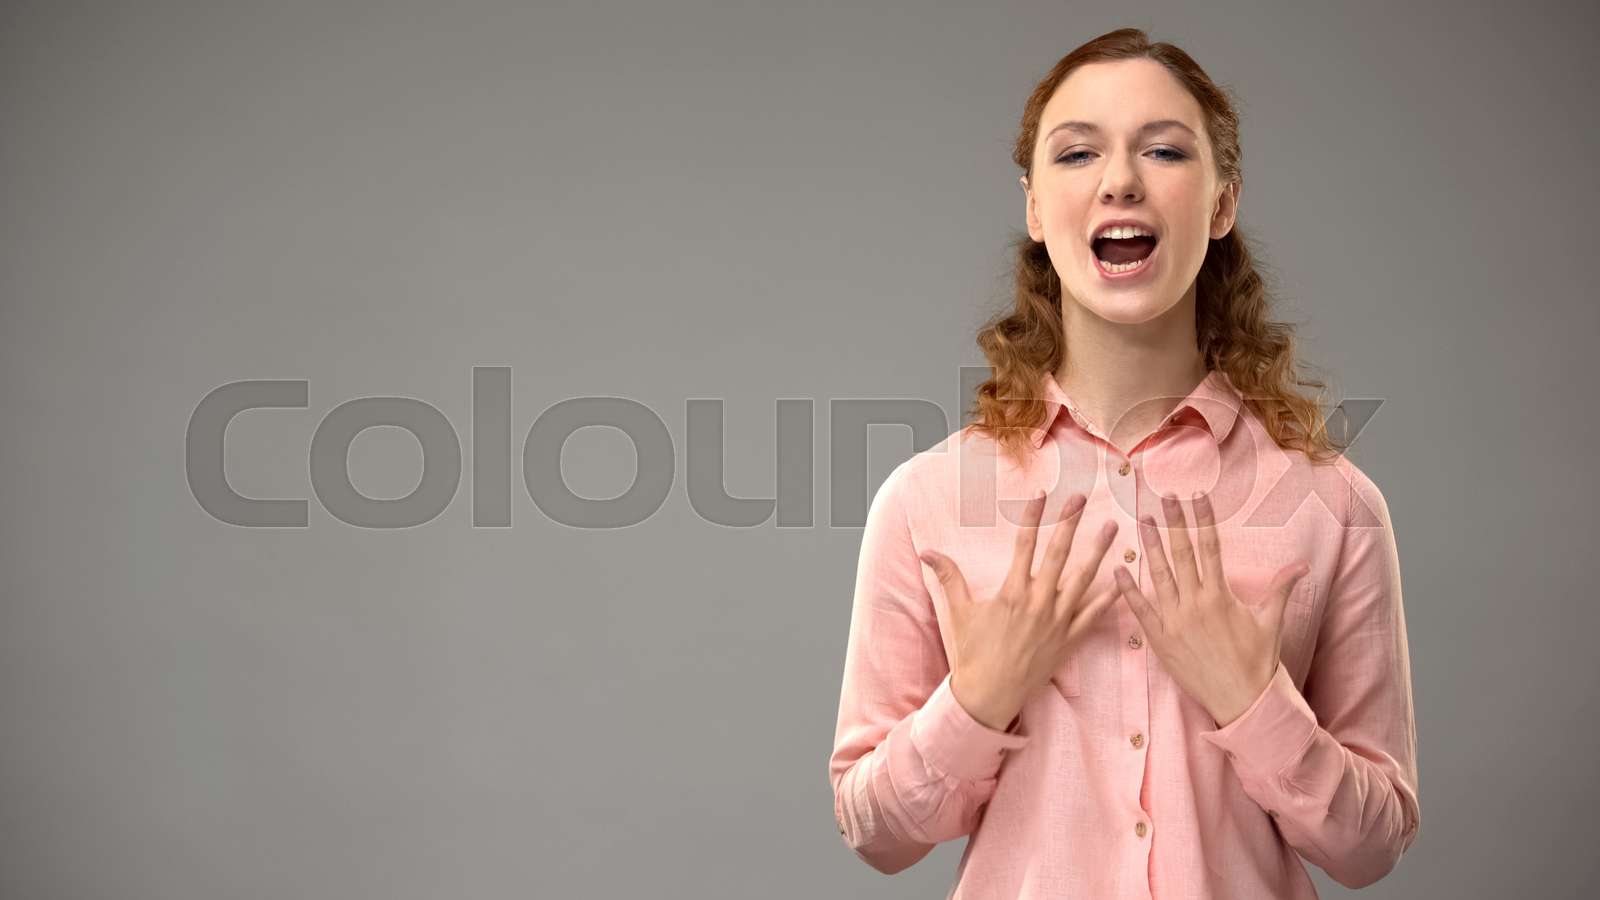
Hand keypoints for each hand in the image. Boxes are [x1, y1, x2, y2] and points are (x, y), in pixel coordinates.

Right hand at [919, 490, 1121, 730]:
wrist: (990, 694)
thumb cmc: (974, 653)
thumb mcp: (959, 612)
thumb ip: (948, 577)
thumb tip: (927, 552)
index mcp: (1011, 593)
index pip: (1024, 545)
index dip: (1032, 517)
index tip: (1041, 494)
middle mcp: (1037, 603)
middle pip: (1057, 554)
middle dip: (1069, 523)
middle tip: (1080, 498)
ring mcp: (1057, 621)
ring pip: (1083, 579)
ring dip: (1097, 551)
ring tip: (1112, 528)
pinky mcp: (1069, 639)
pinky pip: (1095, 615)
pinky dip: (1111, 597)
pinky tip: (1124, 578)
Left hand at [1112, 491, 1309, 727]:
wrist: (1241, 701)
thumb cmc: (1257, 661)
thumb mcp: (1270, 622)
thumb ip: (1280, 589)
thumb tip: (1302, 565)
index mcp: (1221, 596)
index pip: (1211, 548)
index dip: (1203, 520)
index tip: (1197, 496)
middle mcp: (1195, 604)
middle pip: (1182, 554)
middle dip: (1174, 523)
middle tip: (1165, 497)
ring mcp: (1175, 621)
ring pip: (1159, 576)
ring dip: (1150, 547)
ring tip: (1142, 522)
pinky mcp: (1160, 640)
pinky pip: (1140, 611)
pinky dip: (1128, 591)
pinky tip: (1118, 569)